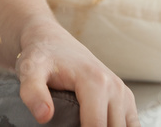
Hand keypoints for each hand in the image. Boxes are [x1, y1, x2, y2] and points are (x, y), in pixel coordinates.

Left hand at [15, 18, 139, 126]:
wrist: (52, 42)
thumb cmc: (41, 57)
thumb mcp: (29, 70)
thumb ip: (33, 92)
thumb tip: (44, 116)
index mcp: (96, 82)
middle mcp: (115, 87)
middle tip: (68, 126)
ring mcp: (124, 94)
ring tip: (80, 125)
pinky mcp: (126, 99)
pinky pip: (131, 126)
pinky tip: (99, 126)